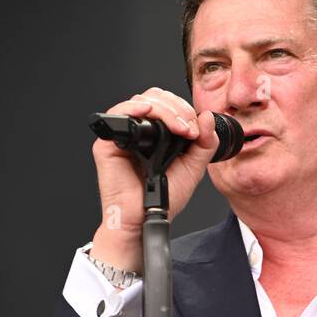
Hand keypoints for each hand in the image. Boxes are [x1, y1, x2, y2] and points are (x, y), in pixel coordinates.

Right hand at [89, 87, 219, 271]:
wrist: (145, 219)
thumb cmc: (164, 198)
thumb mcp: (192, 168)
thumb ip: (205, 144)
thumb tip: (209, 117)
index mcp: (156, 133)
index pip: (168, 104)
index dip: (184, 110)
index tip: (197, 130)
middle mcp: (138, 130)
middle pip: (155, 97)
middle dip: (177, 108)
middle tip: (190, 129)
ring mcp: (122, 134)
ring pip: (141, 101)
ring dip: (165, 109)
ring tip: (180, 129)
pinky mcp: (107, 142)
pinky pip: (118, 113)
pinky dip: (135, 108)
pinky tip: (149, 113)